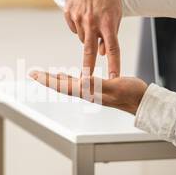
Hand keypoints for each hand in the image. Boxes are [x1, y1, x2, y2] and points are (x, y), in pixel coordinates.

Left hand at [29, 69, 147, 114]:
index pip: (62, 85)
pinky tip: (66, 75)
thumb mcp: (115, 86)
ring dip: (55, 79)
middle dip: (46, 79)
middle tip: (33, 73)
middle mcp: (87, 93)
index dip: (47, 80)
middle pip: (61, 86)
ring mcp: (91, 92)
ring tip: (45, 74)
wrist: (142, 101)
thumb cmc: (132, 93)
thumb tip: (81, 80)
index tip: (34, 74)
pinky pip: (77, 82)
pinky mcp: (97, 88)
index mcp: (88, 92)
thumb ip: (98, 85)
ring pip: (67, 84)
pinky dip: (68, 78)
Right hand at [62, 0, 122, 79]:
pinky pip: (74, 28)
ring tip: (93, 21)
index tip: (115, 78)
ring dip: (88, 36)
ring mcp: (79, 17)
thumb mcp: (115, 14)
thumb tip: (102, 52)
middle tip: (86, 82)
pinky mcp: (68, 13)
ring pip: (82, 38)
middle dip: (88, 67)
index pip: (113, 48)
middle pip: (90, 50)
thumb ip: (109, 35)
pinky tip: (84, 14)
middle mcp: (92, 21)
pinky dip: (79, 27)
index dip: (114, 64)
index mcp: (108, 22)